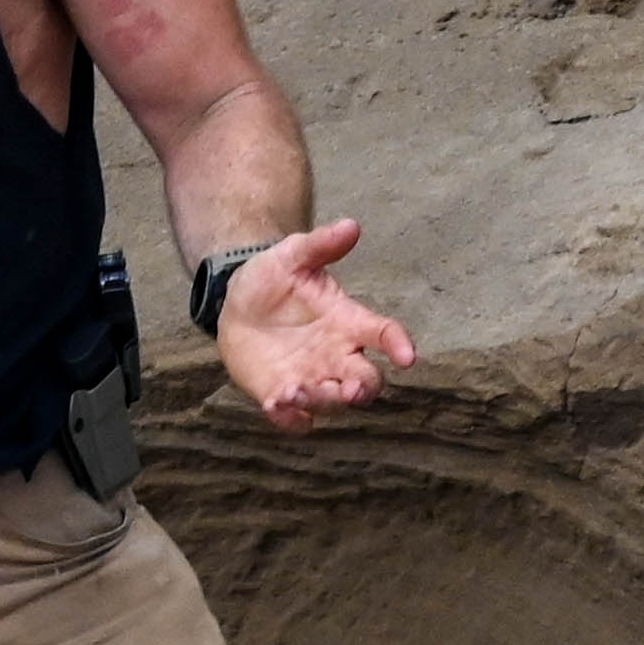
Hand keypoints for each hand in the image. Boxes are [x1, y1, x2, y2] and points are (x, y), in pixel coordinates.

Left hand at [213, 218, 414, 430]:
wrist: (235, 306)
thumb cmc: (273, 279)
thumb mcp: (292, 256)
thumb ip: (320, 245)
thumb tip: (351, 225)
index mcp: (348, 321)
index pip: (384, 333)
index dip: (399, 344)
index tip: (408, 356)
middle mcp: (338, 355)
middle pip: (366, 380)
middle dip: (363, 388)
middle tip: (353, 388)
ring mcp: (313, 379)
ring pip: (331, 401)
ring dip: (320, 401)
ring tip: (293, 392)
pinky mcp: (285, 396)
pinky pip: (296, 419)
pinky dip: (291, 419)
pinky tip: (277, 406)